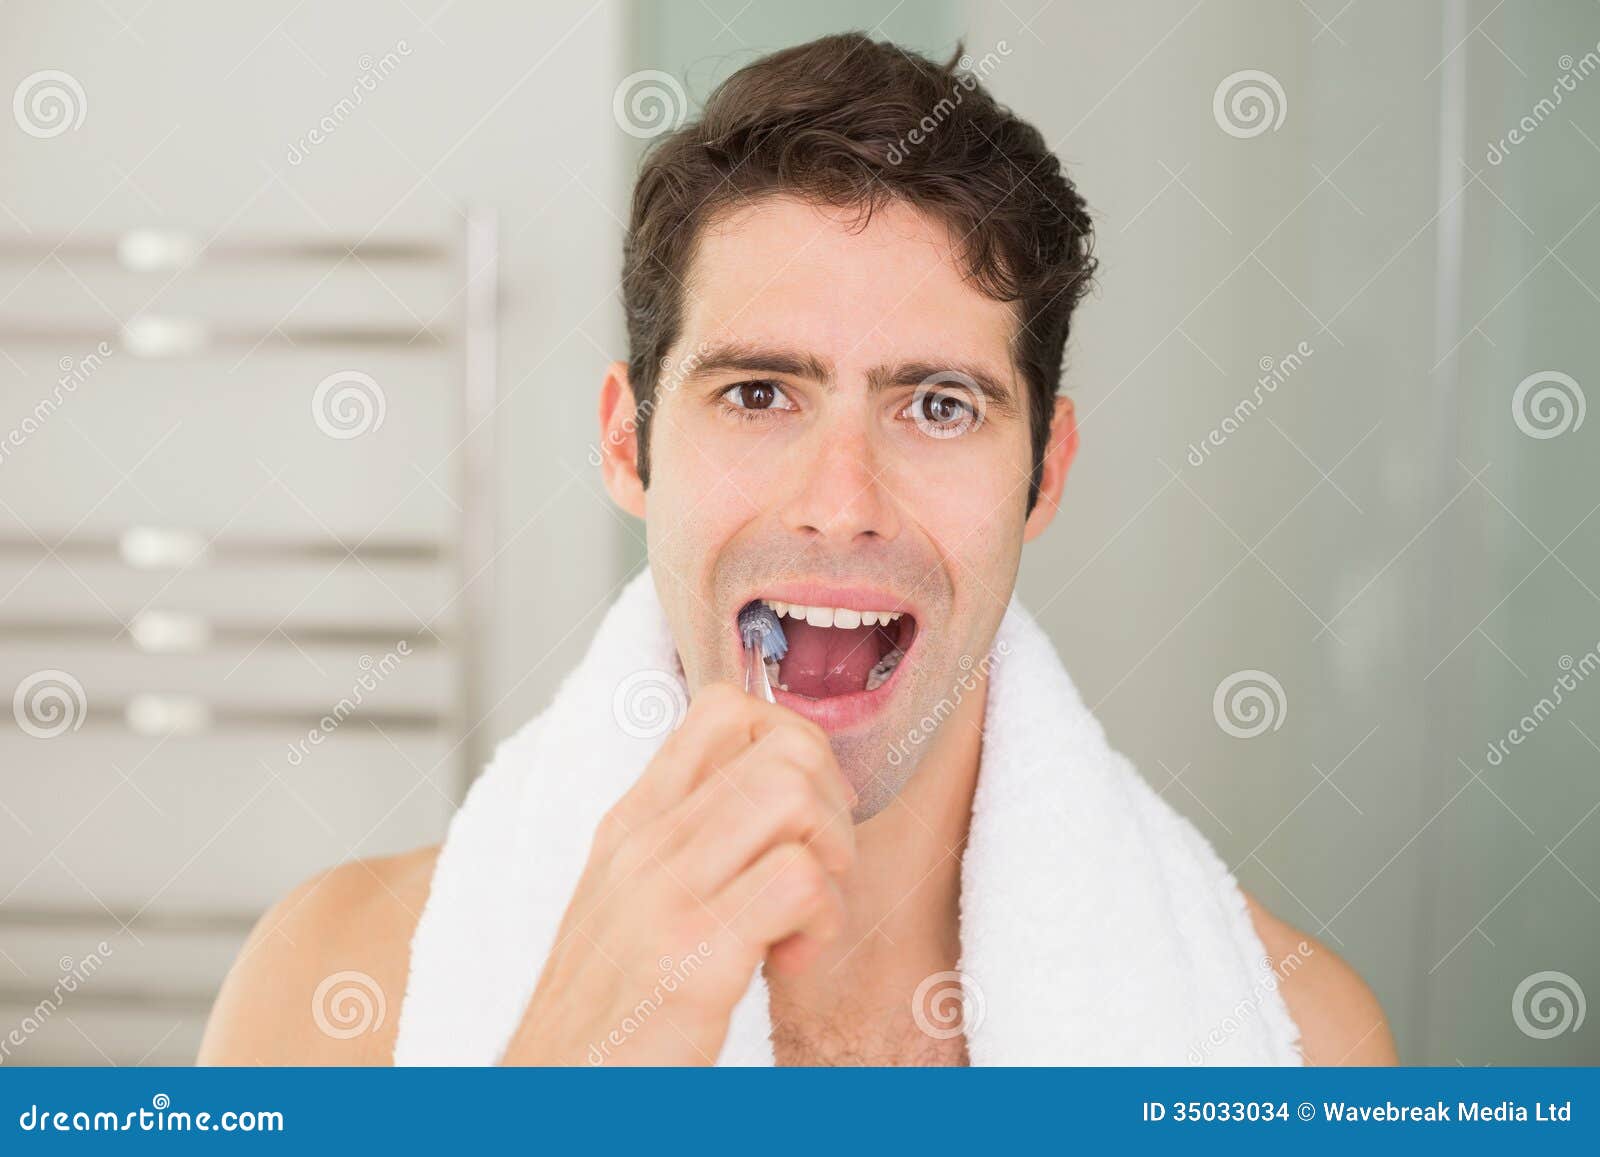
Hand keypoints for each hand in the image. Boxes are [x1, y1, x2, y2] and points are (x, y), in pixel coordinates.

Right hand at [501, 683, 856, 1065]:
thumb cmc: (606, 1007)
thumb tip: (775, 795)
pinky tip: (790, 960)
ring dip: (833, 856)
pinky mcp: (695, 957)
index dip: (795, 742)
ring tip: (806, 915)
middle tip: (819, 870)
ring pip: (796, 796)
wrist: (548, 1092)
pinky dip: (824, 921)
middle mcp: (646, 844)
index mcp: (633, 822)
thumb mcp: (629, 899)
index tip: (806, 812)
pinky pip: (801, 882)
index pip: (724, 711)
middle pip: (782, 747)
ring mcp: (667, 896)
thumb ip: (689, 841)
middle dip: (834, 805)